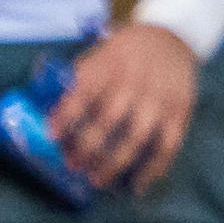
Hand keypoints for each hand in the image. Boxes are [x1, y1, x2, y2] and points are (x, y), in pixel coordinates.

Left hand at [50, 21, 201, 194]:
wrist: (170, 37)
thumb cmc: (122, 54)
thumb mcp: (96, 56)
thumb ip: (74, 83)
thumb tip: (43, 116)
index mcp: (107, 66)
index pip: (84, 92)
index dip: (67, 115)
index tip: (51, 137)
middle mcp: (133, 81)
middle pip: (109, 119)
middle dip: (89, 147)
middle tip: (73, 166)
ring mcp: (158, 97)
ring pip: (138, 135)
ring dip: (116, 162)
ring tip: (99, 180)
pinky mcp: (180, 110)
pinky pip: (168, 143)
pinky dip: (154, 167)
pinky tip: (138, 184)